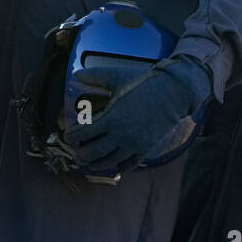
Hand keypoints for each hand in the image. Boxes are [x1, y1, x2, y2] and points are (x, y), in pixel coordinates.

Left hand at [62, 59, 208, 174]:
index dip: (72, 137)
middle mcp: (120, 135)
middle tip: (76, 153)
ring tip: (89, 163)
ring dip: (96, 164)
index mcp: (111, 118)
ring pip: (109, 161)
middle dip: (81, 154)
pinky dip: (118, 167)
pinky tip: (112, 166)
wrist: (173, 92)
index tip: (68, 136)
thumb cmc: (144, 82)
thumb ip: (95, 76)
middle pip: (93, 152)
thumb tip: (76, 74)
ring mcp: (134, 144)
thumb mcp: (118, 76)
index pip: (84, 134)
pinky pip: (128, 164)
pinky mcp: (146, 149)